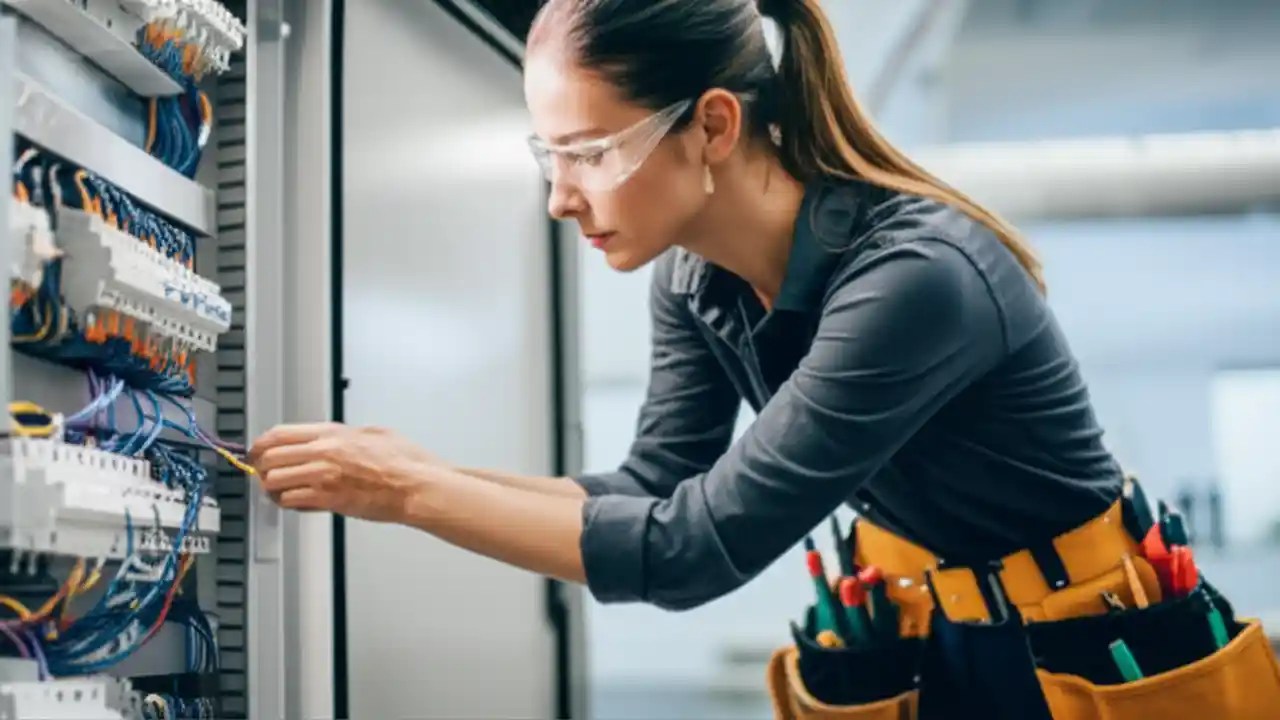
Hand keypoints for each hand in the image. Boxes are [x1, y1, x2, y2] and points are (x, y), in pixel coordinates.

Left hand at [249, 422, 440, 521]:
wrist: (416, 486)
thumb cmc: (405, 462)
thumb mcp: (375, 433)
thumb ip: (349, 434)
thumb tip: (338, 438)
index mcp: (332, 432)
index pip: (280, 434)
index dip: (261, 444)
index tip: (257, 451)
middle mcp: (322, 452)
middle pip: (270, 457)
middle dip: (262, 467)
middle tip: (263, 474)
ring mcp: (323, 477)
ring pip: (275, 481)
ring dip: (272, 487)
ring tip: (278, 491)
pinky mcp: (328, 500)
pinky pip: (292, 501)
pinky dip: (288, 503)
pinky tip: (294, 502)